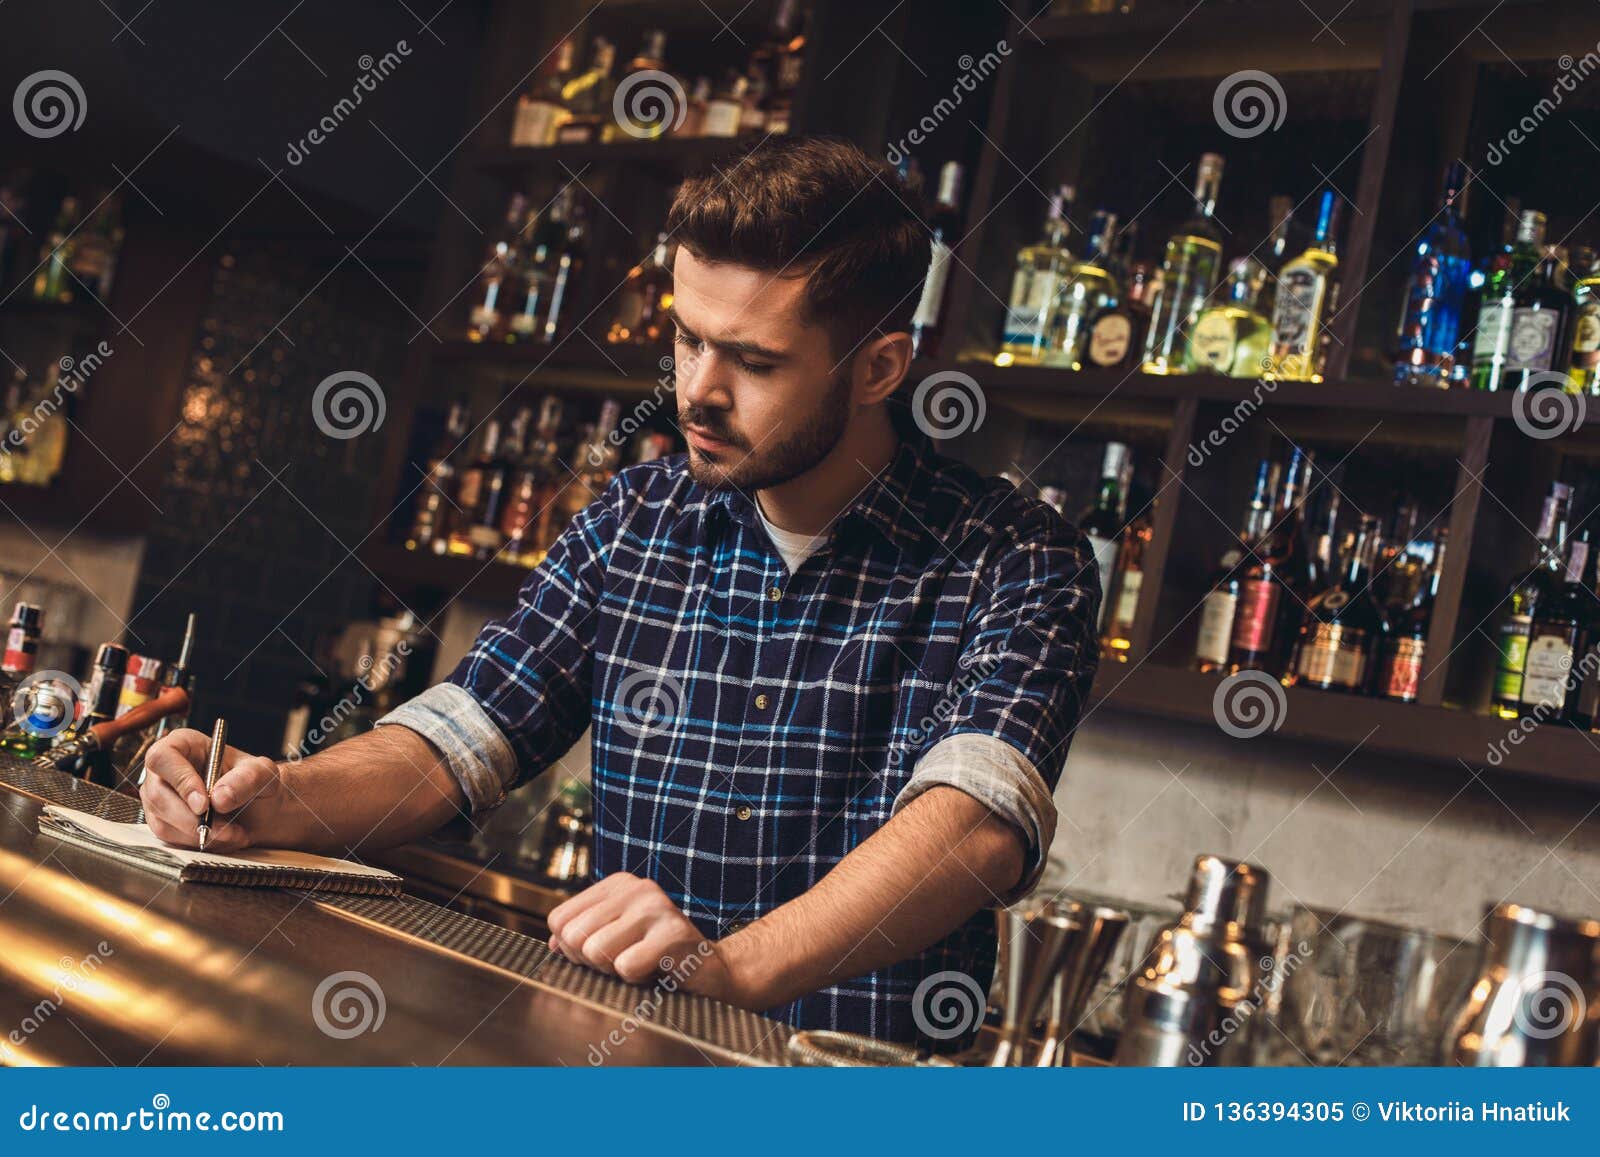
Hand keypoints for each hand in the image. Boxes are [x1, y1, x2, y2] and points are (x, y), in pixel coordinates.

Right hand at [140, 728, 283, 851]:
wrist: (254, 805)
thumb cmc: (253, 781)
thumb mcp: (262, 772)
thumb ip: (247, 779)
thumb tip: (219, 798)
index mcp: (182, 744)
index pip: (163, 757)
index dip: (181, 781)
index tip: (204, 804)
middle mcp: (162, 771)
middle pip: (157, 795)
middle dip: (192, 819)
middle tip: (225, 829)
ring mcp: (157, 798)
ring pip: (164, 822)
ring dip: (201, 834)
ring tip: (235, 833)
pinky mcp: (161, 822)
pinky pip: (171, 839)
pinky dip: (198, 843)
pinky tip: (224, 838)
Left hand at [547, 872, 738, 1000]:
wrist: (712, 973)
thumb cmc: (659, 959)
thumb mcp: (616, 940)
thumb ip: (581, 937)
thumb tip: (554, 942)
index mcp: (618, 885)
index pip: (559, 920)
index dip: (573, 949)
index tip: (606, 952)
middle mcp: (637, 887)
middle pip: (574, 937)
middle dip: (593, 962)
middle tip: (626, 961)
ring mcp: (657, 907)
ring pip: (596, 951)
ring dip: (616, 971)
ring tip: (644, 963)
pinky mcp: (674, 933)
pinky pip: (625, 967)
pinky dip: (638, 980)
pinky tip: (658, 970)